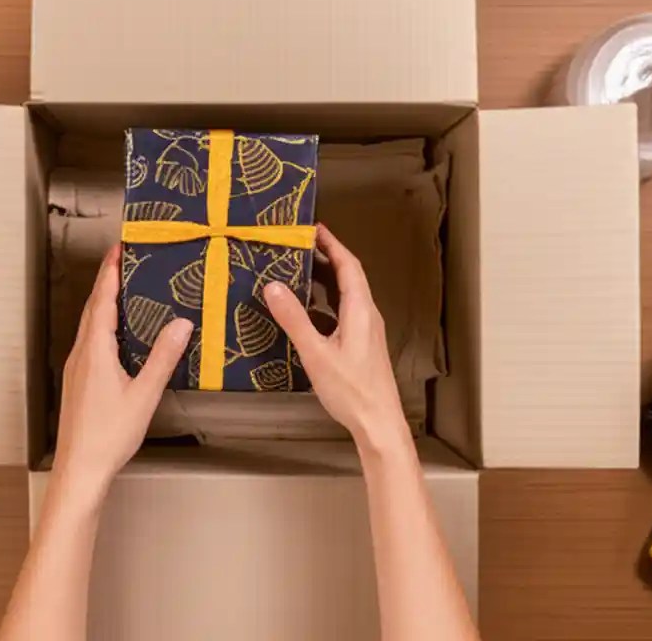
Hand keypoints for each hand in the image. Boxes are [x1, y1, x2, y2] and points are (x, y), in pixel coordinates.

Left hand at [55, 244, 192, 490]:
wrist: (80, 469)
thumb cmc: (109, 435)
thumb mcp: (144, 394)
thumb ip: (163, 357)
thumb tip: (181, 324)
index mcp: (95, 350)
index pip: (103, 300)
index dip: (110, 273)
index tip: (119, 248)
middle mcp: (81, 354)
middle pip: (93, 308)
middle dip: (107, 282)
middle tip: (124, 259)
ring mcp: (77, 368)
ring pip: (90, 325)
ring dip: (105, 303)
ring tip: (123, 287)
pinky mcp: (79, 382)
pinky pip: (90, 341)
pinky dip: (103, 325)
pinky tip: (117, 333)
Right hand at [263, 225, 408, 448]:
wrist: (378, 423)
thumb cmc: (351, 390)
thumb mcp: (316, 353)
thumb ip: (294, 319)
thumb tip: (273, 286)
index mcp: (360, 309)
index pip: (348, 265)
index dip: (332, 244)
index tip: (312, 228)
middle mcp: (367, 314)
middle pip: (348, 276)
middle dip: (326, 257)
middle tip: (298, 245)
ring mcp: (366, 330)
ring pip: (346, 295)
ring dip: (325, 280)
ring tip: (298, 270)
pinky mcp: (361, 345)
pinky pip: (343, 312)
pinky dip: (325, 303)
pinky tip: (307, 311)